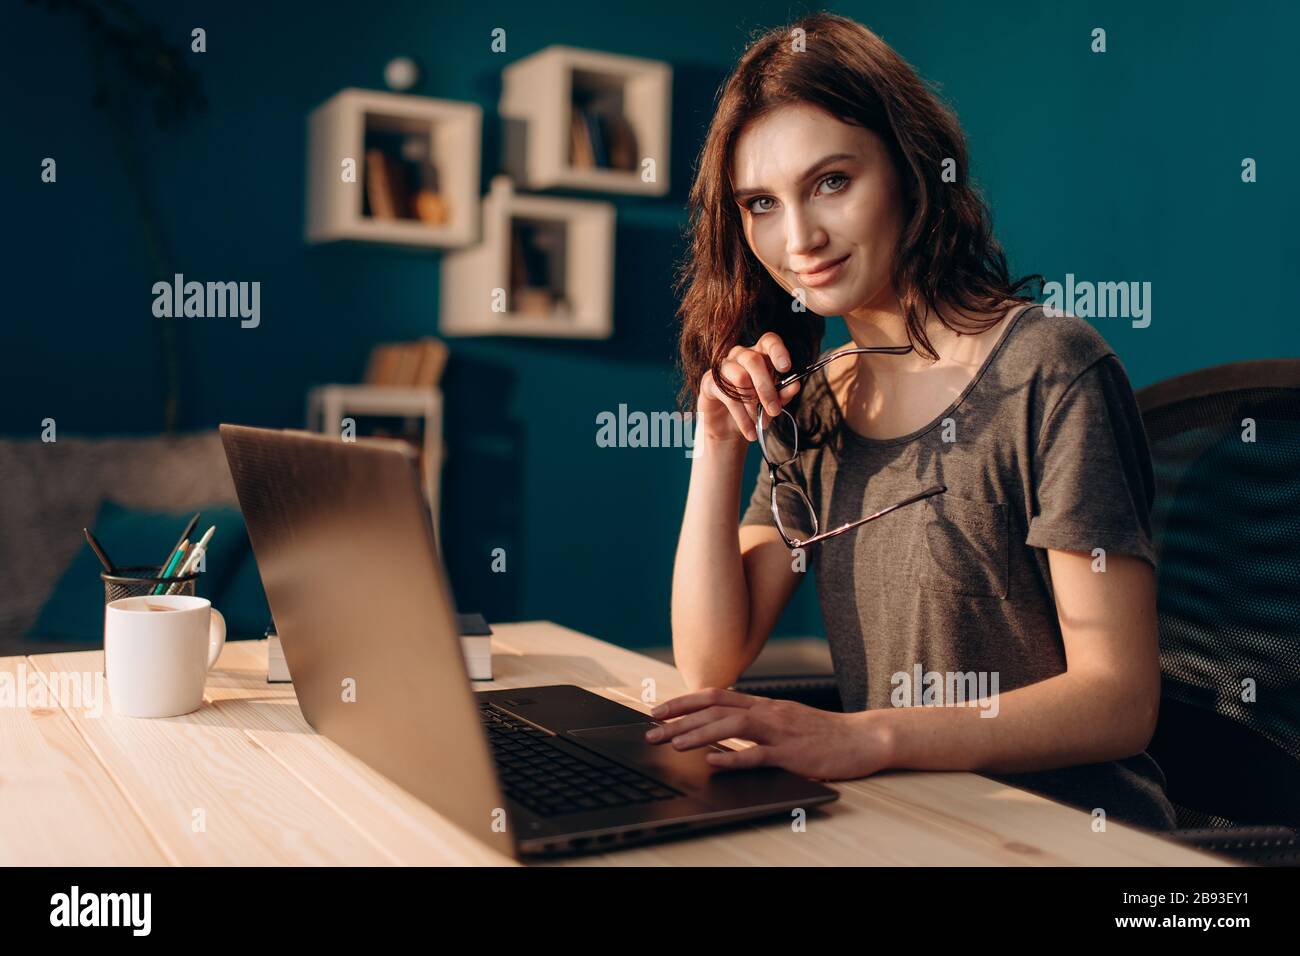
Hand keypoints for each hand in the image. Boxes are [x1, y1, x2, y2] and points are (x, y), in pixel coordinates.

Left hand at [645, 688, 893, 780]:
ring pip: (733, 726)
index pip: (715, 695)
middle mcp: (768, 712)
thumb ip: (755, 720)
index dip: (684, 701)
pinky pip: (759, 755)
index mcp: (763, 705)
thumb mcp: (784, 719)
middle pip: (716, 709)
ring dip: (700, 734)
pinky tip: (714, 761)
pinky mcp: (793, 754)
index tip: (658, 710)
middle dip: (680, 719)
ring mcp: (780, 732)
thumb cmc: (822, 733)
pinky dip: (734, 757)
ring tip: (674, 743)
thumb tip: (721, 725)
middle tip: (651, 730)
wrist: (863, 738)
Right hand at [696, 332, 801, 446]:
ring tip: (760, 423)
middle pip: (754, 360)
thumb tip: (795, 385)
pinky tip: (750, 431)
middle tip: (775, 411)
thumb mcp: (772, 402)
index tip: (786, 368)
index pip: (768, 341)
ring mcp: (723, 367)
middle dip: (767, 388)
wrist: (730, 429)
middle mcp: (740, 355)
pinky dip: (742, 418)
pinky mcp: (709, 382)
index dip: (778, 351)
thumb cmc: (754, 408)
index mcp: (760, 355)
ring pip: (740, 377)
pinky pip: (727, 396)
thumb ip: (783, 393)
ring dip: (753, 405)